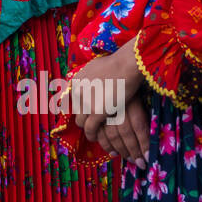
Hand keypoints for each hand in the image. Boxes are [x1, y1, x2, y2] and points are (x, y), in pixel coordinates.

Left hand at [69, 38, 149, 164]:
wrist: (126, 65)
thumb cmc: (119, 62)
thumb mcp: (97, 65)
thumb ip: (91, 74)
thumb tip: (93, 76)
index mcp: (77, 80)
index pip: (75, 99)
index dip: (82, 106)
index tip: (88, 110)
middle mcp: (77, 92)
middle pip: (76, 110)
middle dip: (83, 116)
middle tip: (92, 122)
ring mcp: (85, 103)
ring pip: (81, 122)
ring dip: (86, 127)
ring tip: (93, 132)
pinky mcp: (96, 113)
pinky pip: (90, 129)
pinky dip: (91, 135)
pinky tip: (95, 138)